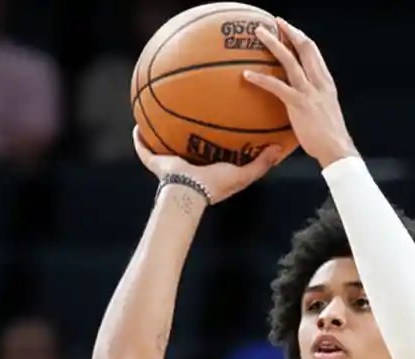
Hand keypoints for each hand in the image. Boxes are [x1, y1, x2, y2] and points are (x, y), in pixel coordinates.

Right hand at [132, 126, 284, 203]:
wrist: (190, 192)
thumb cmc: (216, 185)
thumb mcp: (243, 174)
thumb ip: (261, 163)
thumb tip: (278, 148)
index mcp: (207, 167)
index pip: (209, 149)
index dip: (211, 136)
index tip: (217, 119)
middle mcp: (187, 164)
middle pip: (184, 143)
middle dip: (184, 129)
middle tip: (186, 110)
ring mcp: (169, 164)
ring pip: (161, 144)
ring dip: (158, 130)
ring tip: (156, 112)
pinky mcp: (155, 163)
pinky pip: (143, 149)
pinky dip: (139, 139)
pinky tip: (136, 124)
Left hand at [244, 18, 357, 167]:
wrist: (337, 150)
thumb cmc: (330, 136)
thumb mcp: (325, 111)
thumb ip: (314, 100)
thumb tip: (299, 98)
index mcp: (326, 83)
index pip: (314, 53)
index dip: (301, 38)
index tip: (289, 29)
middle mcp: (319, 83)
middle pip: (304, 48)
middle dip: (289, 32)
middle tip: (275, 22)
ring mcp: (309, 92)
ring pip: (290, 60)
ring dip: (274, 43)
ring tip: (259, 34)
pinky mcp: (299, 104)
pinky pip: (277, 86)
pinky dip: (261, 78)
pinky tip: (247, 75)